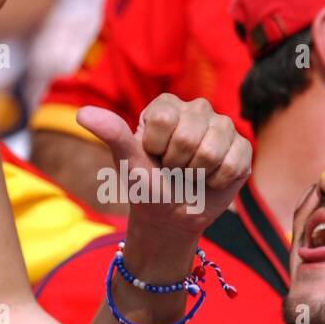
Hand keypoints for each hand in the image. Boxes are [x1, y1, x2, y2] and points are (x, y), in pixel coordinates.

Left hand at [77, 95, 250, 238]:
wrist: (170, 216)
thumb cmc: (145, 186)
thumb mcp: (126, 161)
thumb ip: (111, 134)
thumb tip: (82, 113)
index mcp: (165, 106)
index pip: (163, 120)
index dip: (155, 147)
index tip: (152, 156)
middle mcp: (196, 109)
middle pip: (188, 136)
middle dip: (176, 163)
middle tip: (172, 170)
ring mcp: (222, 126)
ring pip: (213, 149)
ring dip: (196, 174)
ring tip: (189, 175)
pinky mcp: (242, 148)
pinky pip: (233, 163)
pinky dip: (217, 181)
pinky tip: (209, 180)